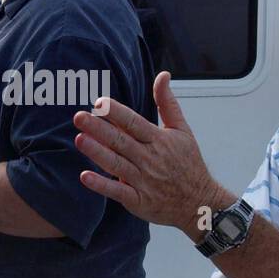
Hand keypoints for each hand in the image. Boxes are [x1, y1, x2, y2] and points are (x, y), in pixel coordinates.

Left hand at [74, 71, 229, 233]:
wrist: (200, 202)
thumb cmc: (188, 164)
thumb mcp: (182, 130)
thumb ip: (168, 103)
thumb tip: (163, 75)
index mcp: (159, 140)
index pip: (134, 122)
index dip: (116, 112)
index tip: (99, 103)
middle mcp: (150, 159)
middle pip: (121, 141)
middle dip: (99, 129)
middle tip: (79, 117)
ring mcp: (144, 180)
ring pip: (116, 164)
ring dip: (97, 152)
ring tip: (79, 139)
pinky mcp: (138, 200)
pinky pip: (118, 191)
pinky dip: (102, 185)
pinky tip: (85, 176)